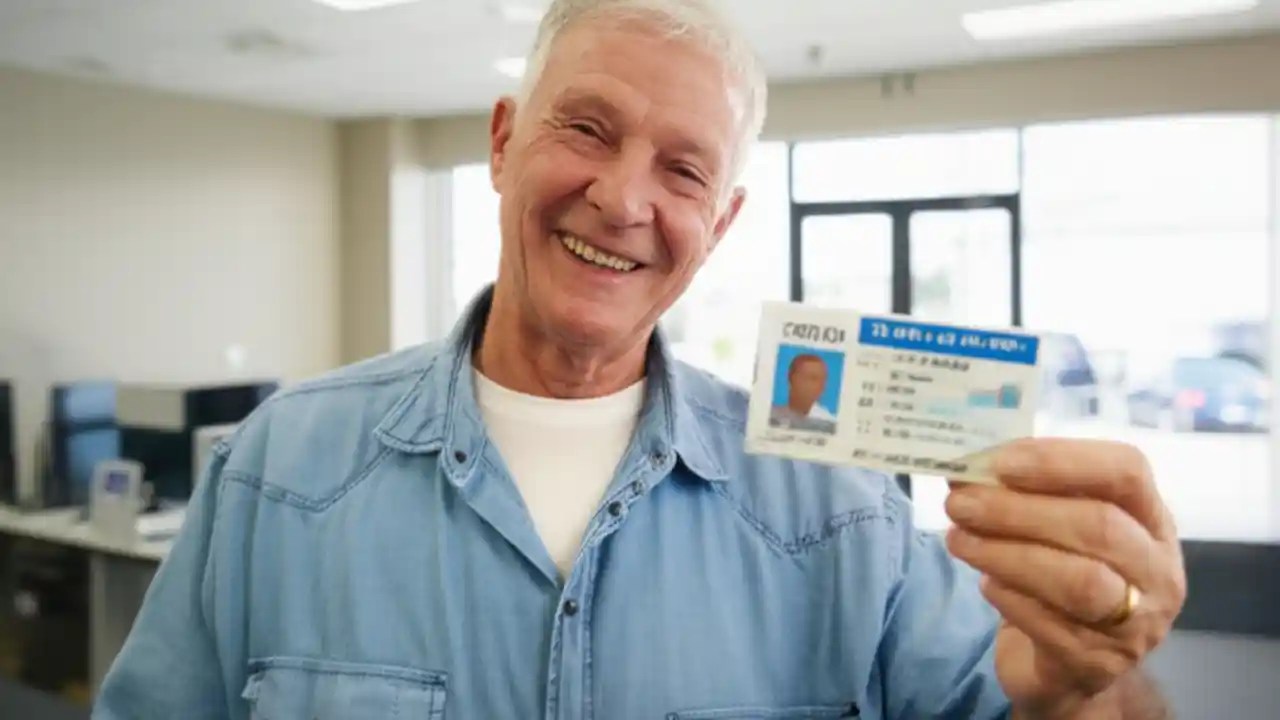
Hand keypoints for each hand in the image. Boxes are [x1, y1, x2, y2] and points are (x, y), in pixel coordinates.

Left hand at [943, 438, 1186, 717]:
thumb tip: (971, 465)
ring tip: (957, 538)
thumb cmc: (1064, 578)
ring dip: (1006, 552)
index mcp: (1152, 520)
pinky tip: (983, 582)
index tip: (997, 461)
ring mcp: (1134, 625)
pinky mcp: (1095, 665)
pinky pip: (1048, 624)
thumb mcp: (1063, 530)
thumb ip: (1033, 495)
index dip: (1061, 460)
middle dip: (1018, 509)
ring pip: (1077, 580)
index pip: (1127, 471)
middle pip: (1099, 526)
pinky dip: (1007, 596)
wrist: (1073, 673)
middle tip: (960, 502)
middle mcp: (1156, 571)